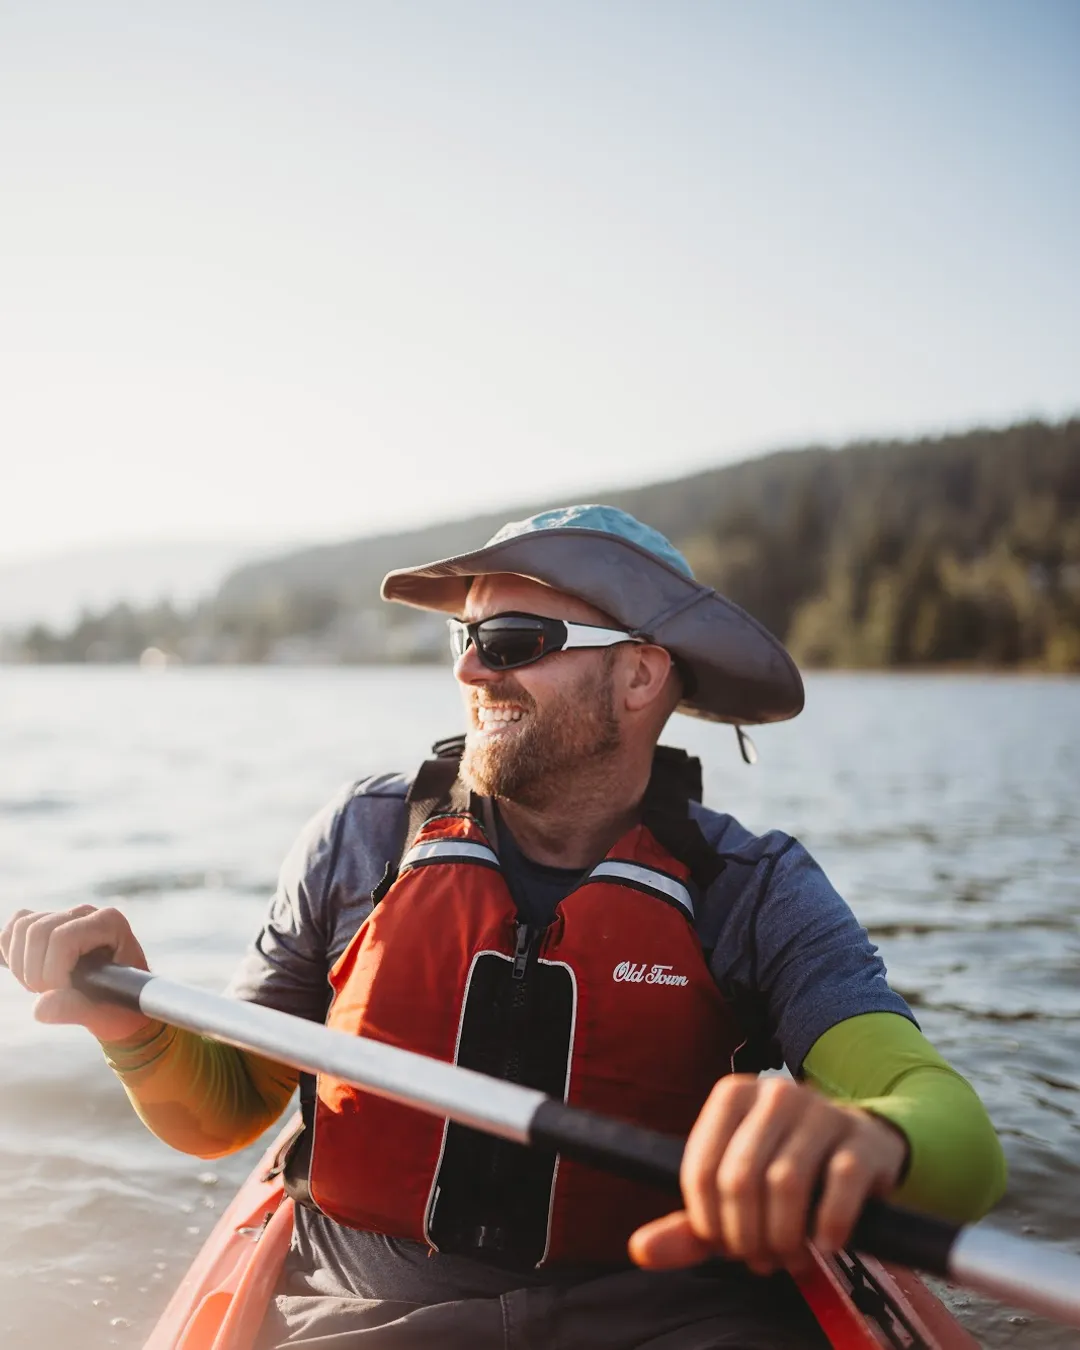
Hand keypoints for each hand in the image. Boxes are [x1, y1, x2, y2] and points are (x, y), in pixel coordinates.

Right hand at [1, 905, 153, 1042]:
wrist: (120, 1002)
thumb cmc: (120, 1007)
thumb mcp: (104, 1014)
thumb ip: (76, 1009)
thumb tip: (41, 1006)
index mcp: (109, 924)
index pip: (62, 938)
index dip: (52, 972)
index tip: (64, 994)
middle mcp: (87, 913)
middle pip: (37, 930)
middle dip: (35, 971)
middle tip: (51, 995)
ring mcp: (64, 916)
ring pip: (22, 926)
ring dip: (22, 964)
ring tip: (43, 986)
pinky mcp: (46, 925)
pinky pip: (13, 930)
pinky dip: (12, 954)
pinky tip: (27, 974)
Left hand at [629, 1074, 907, 1276]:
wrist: (859, 1149)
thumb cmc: (783, 1173)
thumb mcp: (733, 1194)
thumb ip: (688, 1226)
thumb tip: (640, 1250)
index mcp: (732, 1096)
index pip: (701, 1171)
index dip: (709, 1224)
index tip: (725, 1246)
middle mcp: (775, 1093)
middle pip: (741, 1180)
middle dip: (747, 1236)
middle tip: (759, 1259)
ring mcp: (821, 1110)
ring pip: (786, 1183)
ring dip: (784, 1238)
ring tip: (788, 1256)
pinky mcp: (861, 1137)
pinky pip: (839, 1185)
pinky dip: (828, 1227)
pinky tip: (825, 1244)